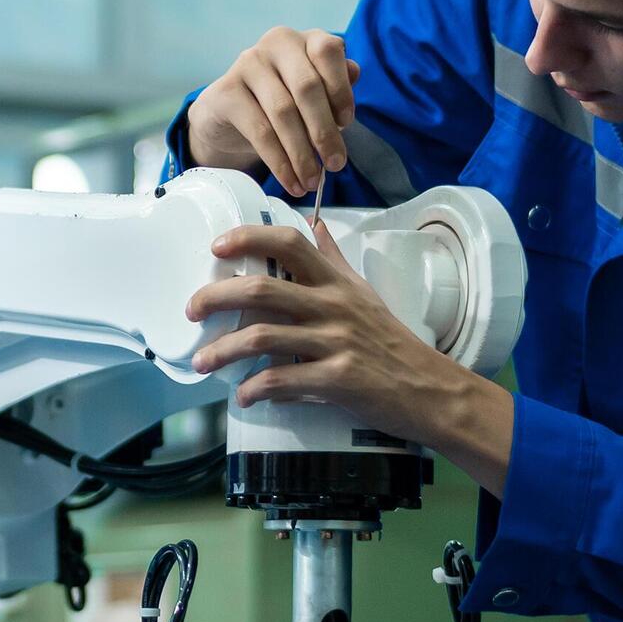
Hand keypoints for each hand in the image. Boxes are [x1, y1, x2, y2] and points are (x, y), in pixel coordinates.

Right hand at [184, 27, 358, 196]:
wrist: (228, 113)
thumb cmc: (280, 100)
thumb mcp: (313, 93)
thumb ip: (335, 85)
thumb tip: (354, 75)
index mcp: (304, 40)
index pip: (328, 51)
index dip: (340, 88)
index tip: (346, 123)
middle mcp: (276, 43)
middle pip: (306, 86)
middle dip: (324, 131)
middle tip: (335, 164)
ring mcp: (248, 63)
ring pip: (283, 112)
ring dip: (301, 153)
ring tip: (311, 180)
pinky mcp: (226, 91)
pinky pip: (259, 131)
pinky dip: (279, 162)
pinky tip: (291, 180)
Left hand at [186, 216, 514, 490]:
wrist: (430, 390)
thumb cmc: (391, 342)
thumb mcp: (364, 292)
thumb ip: (334, 261)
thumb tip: (318, 226)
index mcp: (335, 282)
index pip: (289, 242)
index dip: (248, 238)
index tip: (217, 248)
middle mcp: (333, 306)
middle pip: (261, 289)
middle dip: (216, 297)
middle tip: (193, 310)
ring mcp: (335, 342)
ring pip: (262, 337)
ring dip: (222, 351)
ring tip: (203, 362)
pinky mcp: (338, 380)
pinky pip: (282, 381)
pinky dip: (254, 389)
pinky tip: (244, 395)